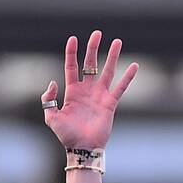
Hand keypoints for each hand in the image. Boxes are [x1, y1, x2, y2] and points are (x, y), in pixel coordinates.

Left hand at [41, 30, 137, 150]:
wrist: (82, 148)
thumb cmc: (66, 135)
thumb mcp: (51, 117)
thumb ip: (48, 99)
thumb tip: (54, 82)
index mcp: (72, 92)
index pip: (72, 67)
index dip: (72, 53)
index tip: (73, 39)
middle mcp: (87, 91)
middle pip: (90, 64)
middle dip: (93, 48)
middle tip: (97, 34)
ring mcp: (99, 96)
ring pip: (107, 71)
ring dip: (112, 56)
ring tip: (117, 41)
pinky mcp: (110, 104)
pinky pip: (120, 88)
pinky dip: (128, 77)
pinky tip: (134, 65)